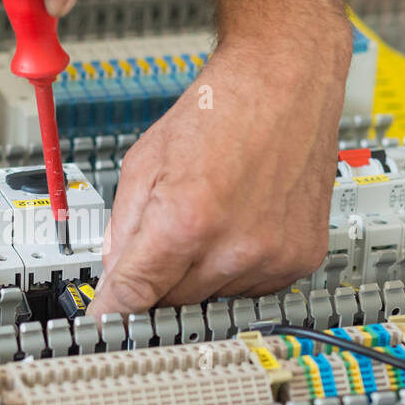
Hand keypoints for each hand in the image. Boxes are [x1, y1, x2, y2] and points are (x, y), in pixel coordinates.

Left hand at [87, 20, 352, 317]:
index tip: (103, 325)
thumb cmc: (221, 108)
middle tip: (167, 231)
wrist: (286, 80)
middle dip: (158, 277)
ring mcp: (273, 258)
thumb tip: (114, 278)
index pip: (135, 297)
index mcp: (187, 221)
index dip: (113, 313)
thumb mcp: (143, 162)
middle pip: (172, 303)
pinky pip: (251, 288)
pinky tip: (241, 222)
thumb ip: (122, 228)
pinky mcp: (301, 260)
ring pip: (211, 297)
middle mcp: (235, 247)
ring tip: (213, 213)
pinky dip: (237, 266)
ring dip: (200, 271)